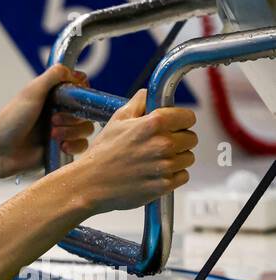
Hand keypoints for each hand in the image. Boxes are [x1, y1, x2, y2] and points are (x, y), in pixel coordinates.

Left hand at [0, 64, 95, 177]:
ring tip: (52, 134)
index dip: (83, 93)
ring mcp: (60, 132)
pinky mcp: (59, 150)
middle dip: (74, 116)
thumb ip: (54, 76)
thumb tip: (76, 72)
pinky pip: (81, 146)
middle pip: (87, 110)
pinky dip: (75, 145)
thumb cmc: (10, 121)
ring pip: (86, 129)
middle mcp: (58, 113)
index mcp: (52, 97)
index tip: (76, 96)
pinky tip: (61, 146)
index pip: (81, 90)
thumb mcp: (32, 92)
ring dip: (73, 130)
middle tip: (54, 120)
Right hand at [74, 90, 197, 212]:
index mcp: (155, 123)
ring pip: (187, 158)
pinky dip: (172, 176)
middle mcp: (163, 143)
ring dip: (176, 159)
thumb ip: (139, 102)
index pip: (189, 117)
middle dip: (179, 141)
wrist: (88, 184)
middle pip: (191, 139)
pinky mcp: (163, 185)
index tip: (172, 127)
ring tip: (155, 162)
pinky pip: (182, 177)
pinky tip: (155, 174)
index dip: (180, 121)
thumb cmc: (101, 153)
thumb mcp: (117, 120)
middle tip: (159, 147)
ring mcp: (165, 166)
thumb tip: (150, 93)